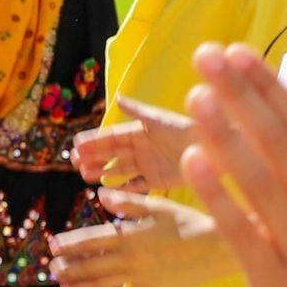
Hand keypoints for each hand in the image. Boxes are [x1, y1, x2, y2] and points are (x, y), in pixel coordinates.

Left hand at [47, 191, 234, 286]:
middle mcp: (130, 258)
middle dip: (68, 267)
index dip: (69, 244)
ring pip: (102, 285)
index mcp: (129, 235)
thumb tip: (100, 194)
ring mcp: (141, 277)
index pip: (90, 241)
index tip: (53, 246)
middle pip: (90, 265)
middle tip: (51, 269)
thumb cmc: (189, 221)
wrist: (219, 248)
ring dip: (80, 286)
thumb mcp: (158, 206)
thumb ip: (127, 202)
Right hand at [74, 96, 193, 192]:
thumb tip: (117, 96)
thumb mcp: (158, 119)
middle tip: (74, 163)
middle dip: (92, 157)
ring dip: (102, 171)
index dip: (93, 141)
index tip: (75, 145)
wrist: (211, 148)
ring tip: (85, 175)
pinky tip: (107, 190)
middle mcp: (141, 148)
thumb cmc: (184, 129)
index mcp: (140, 131)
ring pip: (119, 169)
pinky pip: (136, 185)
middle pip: (111, 154)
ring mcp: (149, 165)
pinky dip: (122, 188)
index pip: (111, 136)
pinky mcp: (158, 180)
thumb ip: (137, 110)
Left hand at [177, 40, 286, 286]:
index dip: (269, 87)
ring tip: (195, 94)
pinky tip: (194, 160)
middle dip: (240, 93)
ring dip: (224, 133)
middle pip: (279, 142)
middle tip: (206, 53)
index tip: (240, 53)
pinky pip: (241, 231)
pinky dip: (218, 194)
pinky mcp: (277, 283)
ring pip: (258, 180)